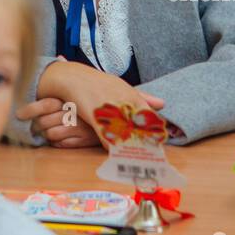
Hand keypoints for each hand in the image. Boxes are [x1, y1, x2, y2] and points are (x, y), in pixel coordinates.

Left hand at [14, 97, 101, 147]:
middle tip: (34, 128)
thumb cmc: (82, 110)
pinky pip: (61, 144)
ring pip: (51, 134)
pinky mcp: (85, 139)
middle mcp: (76, 112)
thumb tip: (23, 109)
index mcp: (70, 99)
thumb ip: (51, 102)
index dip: (30, 109)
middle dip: (35, 126)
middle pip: (45, 121)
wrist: (112, 119)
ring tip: (48, 132)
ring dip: (46, 135)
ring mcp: (81, 126)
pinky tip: (59, 138)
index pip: (46, 104)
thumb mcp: (68, 101)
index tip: (18, 114)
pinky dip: (56, 143)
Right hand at [31, 60, 165, 146]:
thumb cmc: (98, 83)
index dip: (153, 129)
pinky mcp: (93, 113)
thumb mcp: (122, 87)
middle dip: (145, 140)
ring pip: (123, 129)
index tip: (158, 142)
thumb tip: (162, 104)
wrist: (72, 77)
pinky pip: (104, 131)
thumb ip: (143, 97)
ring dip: (129, 144)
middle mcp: (122, 99)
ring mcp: (108, 106)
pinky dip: (110, 143)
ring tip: (135, 158)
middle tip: (150, 154)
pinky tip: (115, 152)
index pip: (148, 114)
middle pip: (138, 123)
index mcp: (130, 94)